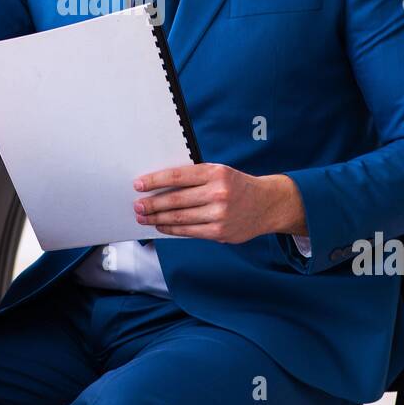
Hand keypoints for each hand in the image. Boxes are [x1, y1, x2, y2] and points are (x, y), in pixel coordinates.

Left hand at [132, 164, 307, 243]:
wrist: (266, 204)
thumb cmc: (236, 185)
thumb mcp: (219, 172)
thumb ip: (194, 178)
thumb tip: (159, 186)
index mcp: (215, 172)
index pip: (178, 176)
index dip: (155, 181)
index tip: (138, 185)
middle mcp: (218, 193)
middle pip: (176, 199)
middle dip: (152, 203)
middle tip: (137, 205)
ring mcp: (220, 214)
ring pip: (180, 217)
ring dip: (158, 218)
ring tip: (143, 217)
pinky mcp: (220, 232)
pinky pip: (189, 231)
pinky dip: (172, 229)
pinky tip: (161, 226)